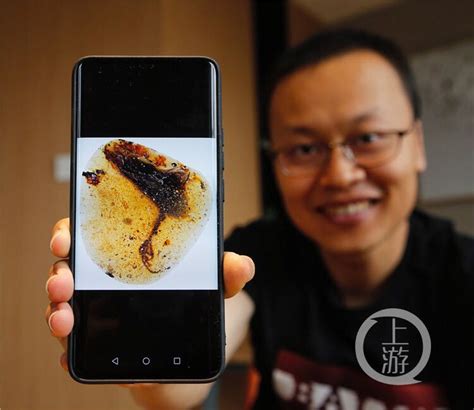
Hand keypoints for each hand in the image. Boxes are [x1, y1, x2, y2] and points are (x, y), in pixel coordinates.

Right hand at [45, 218, 254, 375]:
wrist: (185, 348)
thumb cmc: (190, 302)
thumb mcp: (212, 285)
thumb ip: (226, 274)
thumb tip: (243, 265)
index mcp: (124, 254)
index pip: (88, 234)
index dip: (70, 232)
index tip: (66, 238)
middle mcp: (101, 279)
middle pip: (66, 269)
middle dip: (58, 274)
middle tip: (64, 282)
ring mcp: (93, 309)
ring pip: (62, 306)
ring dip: (56, 312)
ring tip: (65, 320)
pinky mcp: (94, 341)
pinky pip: (73, 345)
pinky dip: (67, 350)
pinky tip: (67, 357)